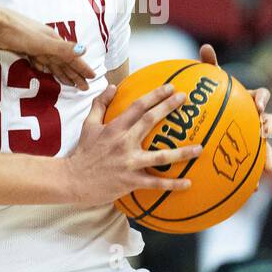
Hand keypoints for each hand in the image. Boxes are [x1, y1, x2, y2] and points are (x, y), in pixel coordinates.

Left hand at [0, 6, 94, 90]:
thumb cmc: (16, 31)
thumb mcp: (40, 42)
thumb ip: (61, 48)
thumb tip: (84, 50)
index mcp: (53, 41)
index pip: (72, 57)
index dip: (82, 68)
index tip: (92, 78)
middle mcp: (46, 43)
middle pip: (63, 62)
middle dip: (74, 74)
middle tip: (84, 87)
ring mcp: (33, 46)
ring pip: (51, 62)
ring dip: (61, 72)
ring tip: (69, 83)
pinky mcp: (21, 49)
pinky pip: (37, 61)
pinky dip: (44, 67)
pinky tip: (44, 72)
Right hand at [64, 83, 201, 205]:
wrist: (71, 180)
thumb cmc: (82, 153)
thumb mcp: (88, 126)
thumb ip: (100, 105)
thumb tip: (112, 86)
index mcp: (114, 128)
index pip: (137, 107)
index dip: (155, 95)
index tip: (171, 87)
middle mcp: (123, 143)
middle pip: (150, 121)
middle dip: (169, 107)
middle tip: (185, 99)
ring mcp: (128, 162)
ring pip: (160, 156)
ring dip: (182, 152)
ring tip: (200, 148)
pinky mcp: (130, 181)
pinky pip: (155, 183)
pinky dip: (172, 184)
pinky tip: (188, 183)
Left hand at [199, 44, 271, 172]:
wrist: (209, 122)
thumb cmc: (210, 100)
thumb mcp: (208, 85)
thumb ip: (208, 67)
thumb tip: (205, 46)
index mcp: (247, 100)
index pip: (261, 96)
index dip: (261, 100)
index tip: (256, 106)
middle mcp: (254, 118)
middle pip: (268, 121)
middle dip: (268, 127)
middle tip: (262, 132)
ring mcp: (252, 136)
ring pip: (266, 146)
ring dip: (268, 156)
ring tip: (267, 168)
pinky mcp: (247, 154)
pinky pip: (254, 165)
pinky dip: (255, 176)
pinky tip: (253, 189)